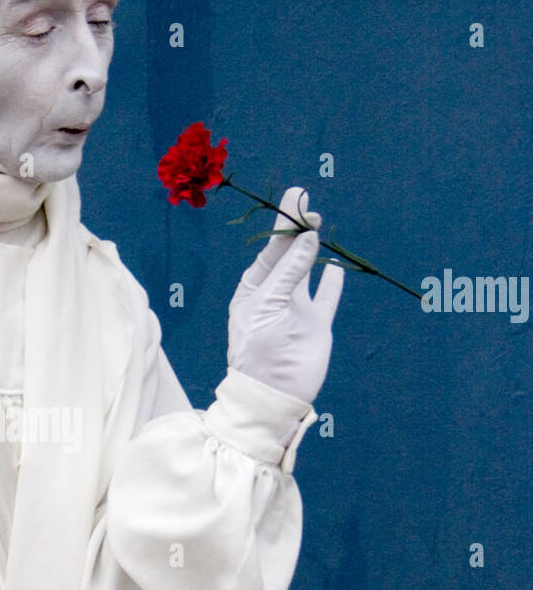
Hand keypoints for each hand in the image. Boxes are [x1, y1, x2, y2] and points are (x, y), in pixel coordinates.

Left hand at [226, 186, 343, 406]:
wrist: (273, 392)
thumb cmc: (260, 348)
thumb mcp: (269, 304)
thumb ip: (290, 271)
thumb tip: (307, 236)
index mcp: (254, 288)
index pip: (270, 249)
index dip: (283, 223)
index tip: (297, 197)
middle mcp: (275, 294)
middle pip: (288, 254)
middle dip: (297, 230)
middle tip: (310, 208)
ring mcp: (296, 308)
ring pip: (306, 271)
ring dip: (312, 249)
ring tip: (317, 224)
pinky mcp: (316, 323)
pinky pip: (326, 297)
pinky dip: (331, 283)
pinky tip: (336, 268)